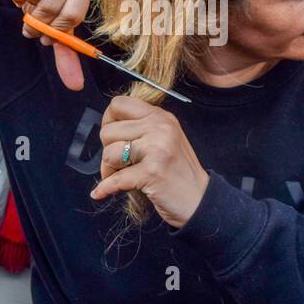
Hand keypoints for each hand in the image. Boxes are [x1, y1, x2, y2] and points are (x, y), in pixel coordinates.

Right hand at [0, 0, 94, 91]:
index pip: (73, 15)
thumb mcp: (55, 23)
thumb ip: (66, 51)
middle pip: (52, 5)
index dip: (54, 30)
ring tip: (27, 2)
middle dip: (36, 20)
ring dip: (24, 5)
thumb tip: (75, 85)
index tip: (44, 33)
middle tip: (30, 20)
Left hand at [90, 96, 209, 227]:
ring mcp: (157, 148)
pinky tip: (103, 192)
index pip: (119, 104)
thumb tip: (106, 128)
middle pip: (108, 130)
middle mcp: (159, 127)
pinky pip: (116, 178)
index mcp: (160, 116)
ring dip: (108, 170)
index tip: (113, 138)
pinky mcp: (152, 172)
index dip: (108, 121)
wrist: (200, 199)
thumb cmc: (178, 172)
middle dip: (107, 151)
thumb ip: (141, 128)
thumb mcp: (165, 138)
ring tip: (120, 177)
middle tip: (117, 165)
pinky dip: (106, 188)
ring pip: (109, 152)